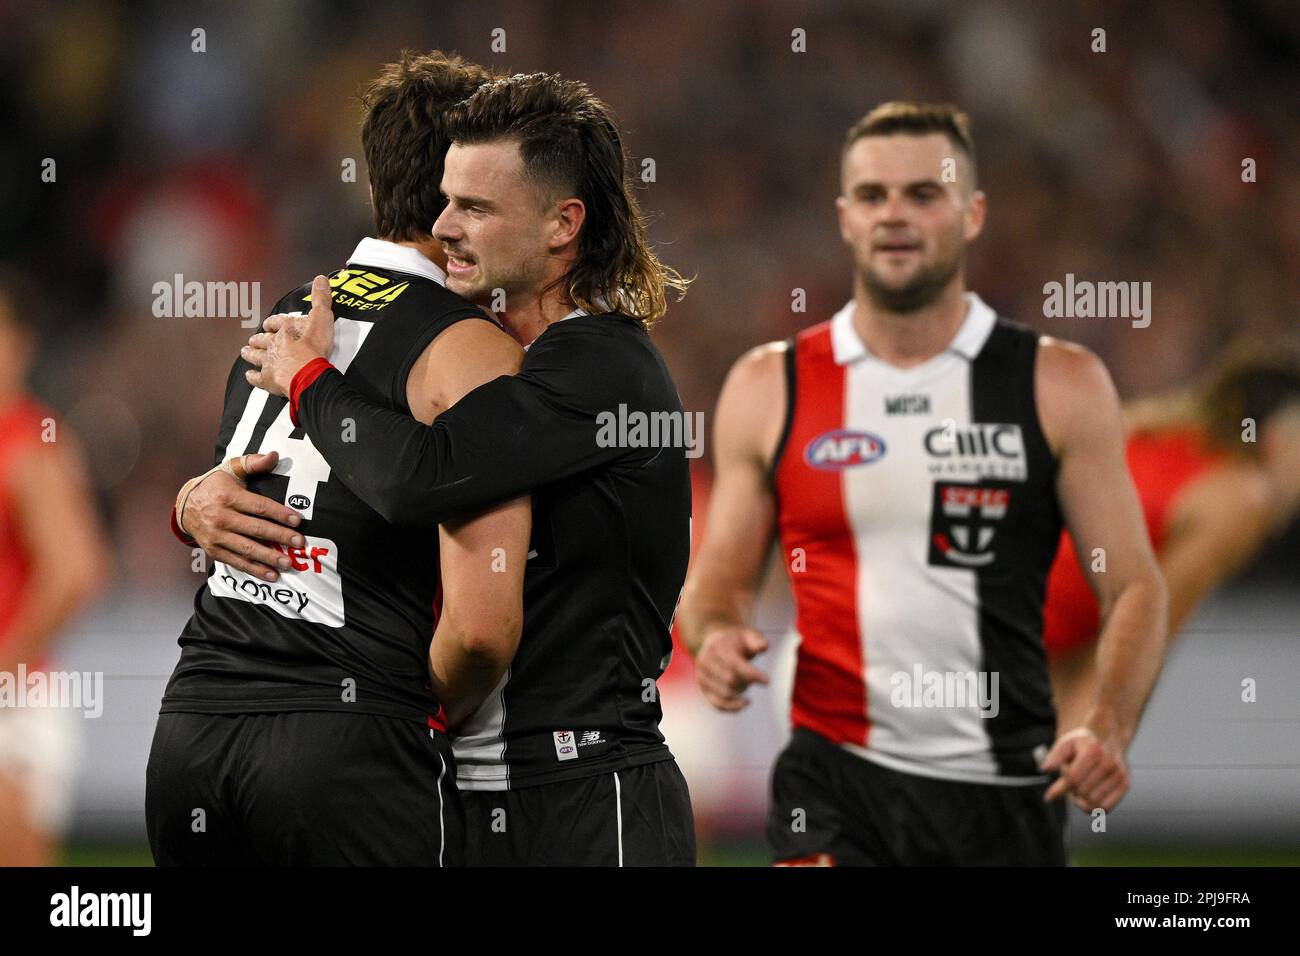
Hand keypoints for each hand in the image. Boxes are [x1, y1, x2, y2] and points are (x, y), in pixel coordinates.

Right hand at [178, 452, 305, 580]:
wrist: (184, 505)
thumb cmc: (215, 486)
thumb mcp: (231, 469)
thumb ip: (253, 463)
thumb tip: (275, 456)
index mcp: (228, 497)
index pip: (259, 507)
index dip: (280, 514)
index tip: (297, 521)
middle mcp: (221, 518)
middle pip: (256, 529)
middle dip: (280, 537)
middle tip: (299, 544)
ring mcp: (217, 536)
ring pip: (247, 549)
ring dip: (268, 557)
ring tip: (288, 563)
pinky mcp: (214, 550)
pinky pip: (237, 562)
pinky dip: (254, 569)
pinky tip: (271, 575)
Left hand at [243, 275, 335, 396]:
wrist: (307, 372)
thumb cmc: (314, 347)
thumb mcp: (322, 318)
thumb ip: (321, 299)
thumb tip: (321, 278)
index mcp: (286, 330)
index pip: (277, 322)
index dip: (273, 323)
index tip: (268, 323)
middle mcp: (274, 345)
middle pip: (263, 340)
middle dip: (258, 338)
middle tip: (253, 339)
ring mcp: (269, 362)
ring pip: (256, 356)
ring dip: (250, 353)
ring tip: (245, 351)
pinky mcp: (268, 380)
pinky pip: (257, 378)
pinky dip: (252, 377)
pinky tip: (249, 375)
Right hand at [695, 626, 769, 711]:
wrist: (714, 642)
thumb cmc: (736, 641)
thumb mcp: (748, 635)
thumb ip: (757, 641)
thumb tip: (763, 647)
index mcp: (717, 648)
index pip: (735, 665)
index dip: (752, 674)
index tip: (768, 681)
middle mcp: (706, 662)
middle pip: (730, 680)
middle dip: (746, 682)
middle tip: (754, 678)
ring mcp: (701, 676)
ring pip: (724, 693)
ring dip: (740, 693)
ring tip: (746, 684)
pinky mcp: (702, 688)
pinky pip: (717, 703)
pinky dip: (732, 707)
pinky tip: (744, 704)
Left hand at [1041, 724, 1130, 812]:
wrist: (1106, 738)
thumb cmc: (1082, 744)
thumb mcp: (1065, 744)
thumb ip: (1054, 757)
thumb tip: (1045, 769)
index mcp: (1093, 751)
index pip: (1073, 779)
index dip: (1062, 784)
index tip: (1059, 783)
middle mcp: (1109, 763)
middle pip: (1082, 791)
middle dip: (1071, 790)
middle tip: (1071, 782)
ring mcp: (1119, 774)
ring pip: (1093, 802)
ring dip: (1082, 800)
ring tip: (1080, 787)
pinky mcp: (1125, 784)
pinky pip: (1105, 807)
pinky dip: (1094, 806)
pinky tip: (1090, 795)